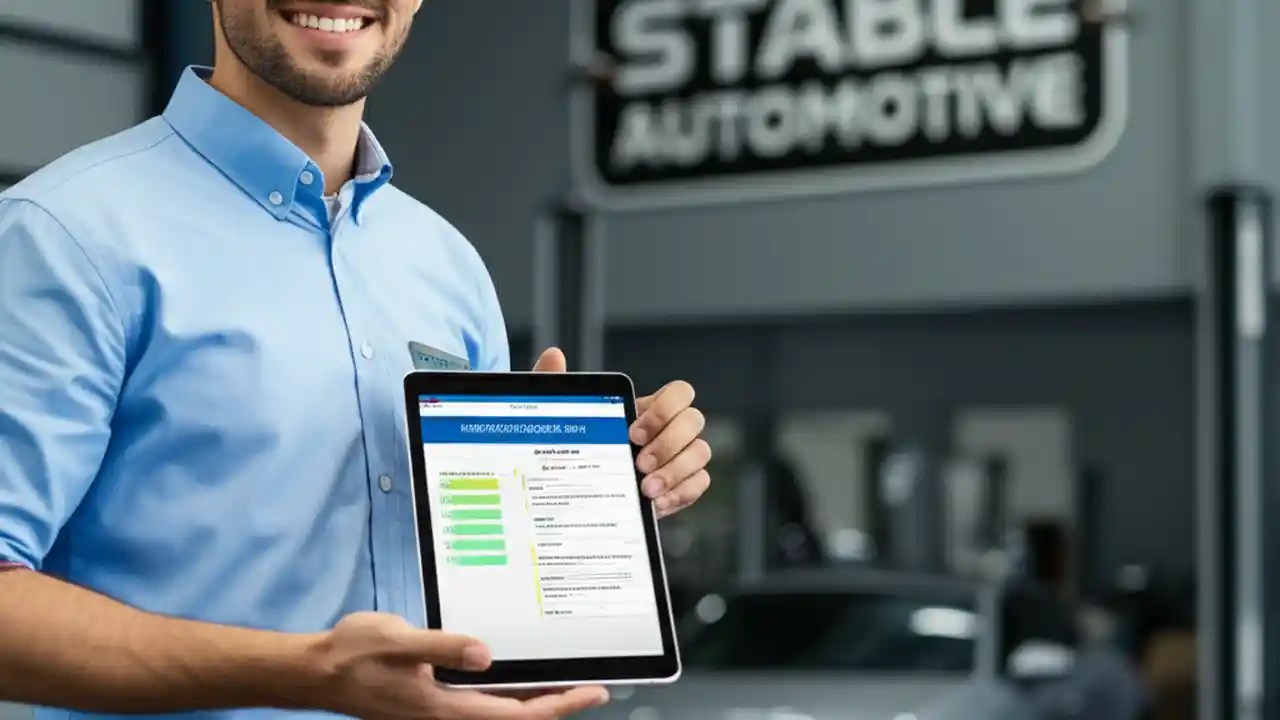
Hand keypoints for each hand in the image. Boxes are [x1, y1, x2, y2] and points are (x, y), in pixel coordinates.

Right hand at [307, 612, 608, 719]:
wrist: (315, 671)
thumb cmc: (353, 654)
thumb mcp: (398, 641)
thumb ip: (442, 648)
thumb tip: (486, 654)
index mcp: (444, 708)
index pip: (517, 716)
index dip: (559, 706)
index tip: (593, 692)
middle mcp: (447, 717)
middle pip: (514, 719)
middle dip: (556, 705)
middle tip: (593, 686)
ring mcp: (438, 713)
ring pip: (498, 713)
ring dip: (533, 700)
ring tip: (564, 679)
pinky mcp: (430, 704)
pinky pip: (480, 704)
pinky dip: (506, 692)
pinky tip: (513, 671)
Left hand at [533, 348, 711, 518]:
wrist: (575, 498)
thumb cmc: (573, 452)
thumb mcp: (561, 419)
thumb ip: (555, 386)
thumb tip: (553, 355)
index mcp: (647, 409)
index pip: (679, 393)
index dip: (664, 410)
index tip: (633, 433)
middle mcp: (669, 431)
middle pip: (694, 421)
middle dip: (668, 443)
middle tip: (639, 464)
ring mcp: (679, 458)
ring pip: (700, 452)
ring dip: (675, 471)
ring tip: (646, 490)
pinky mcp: (682, 487)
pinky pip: (699, 483)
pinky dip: (681, 493)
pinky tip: (654, 504)